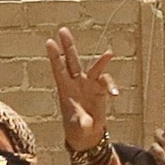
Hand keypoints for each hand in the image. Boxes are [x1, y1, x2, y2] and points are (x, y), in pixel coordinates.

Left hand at [46, 26, 115, 152]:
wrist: (87, 134)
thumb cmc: (77, 130)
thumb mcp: (78, 128)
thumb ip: (81, 123)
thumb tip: (86, 123)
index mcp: (65, 89)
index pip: (59, 69)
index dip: (54, 56)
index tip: (49, 42)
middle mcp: (76, 83)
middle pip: (72, 60)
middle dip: (68, 45)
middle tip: (62, 30)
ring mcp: (88, 84)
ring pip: (93, 67)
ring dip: (101, 60)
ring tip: (109, 54)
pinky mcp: (99, 89)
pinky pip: (107, 82)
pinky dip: (111, 86)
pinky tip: (115, 94)